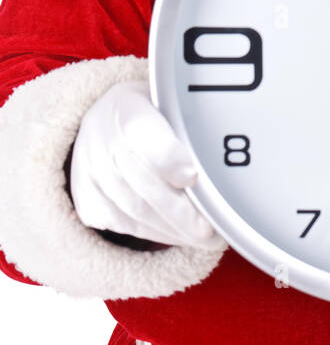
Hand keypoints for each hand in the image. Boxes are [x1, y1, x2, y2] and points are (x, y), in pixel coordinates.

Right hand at [70, 81, 222, 248]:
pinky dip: (156, 234)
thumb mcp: (172, 105)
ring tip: (205, 239)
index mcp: (129, 108)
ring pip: (134, 211)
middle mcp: (102, 140)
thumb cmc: (153, 115)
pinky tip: (179, 236)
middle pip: (143, 184)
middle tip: (212, 232)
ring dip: (173, 231)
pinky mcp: (87, 201)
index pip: (145, 134)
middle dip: (181, 214)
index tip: (193, 177)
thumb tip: (228, 156)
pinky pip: (124, 225)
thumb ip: (192, 124)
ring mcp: (90, 173)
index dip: (169, 158)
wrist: (103, 121)